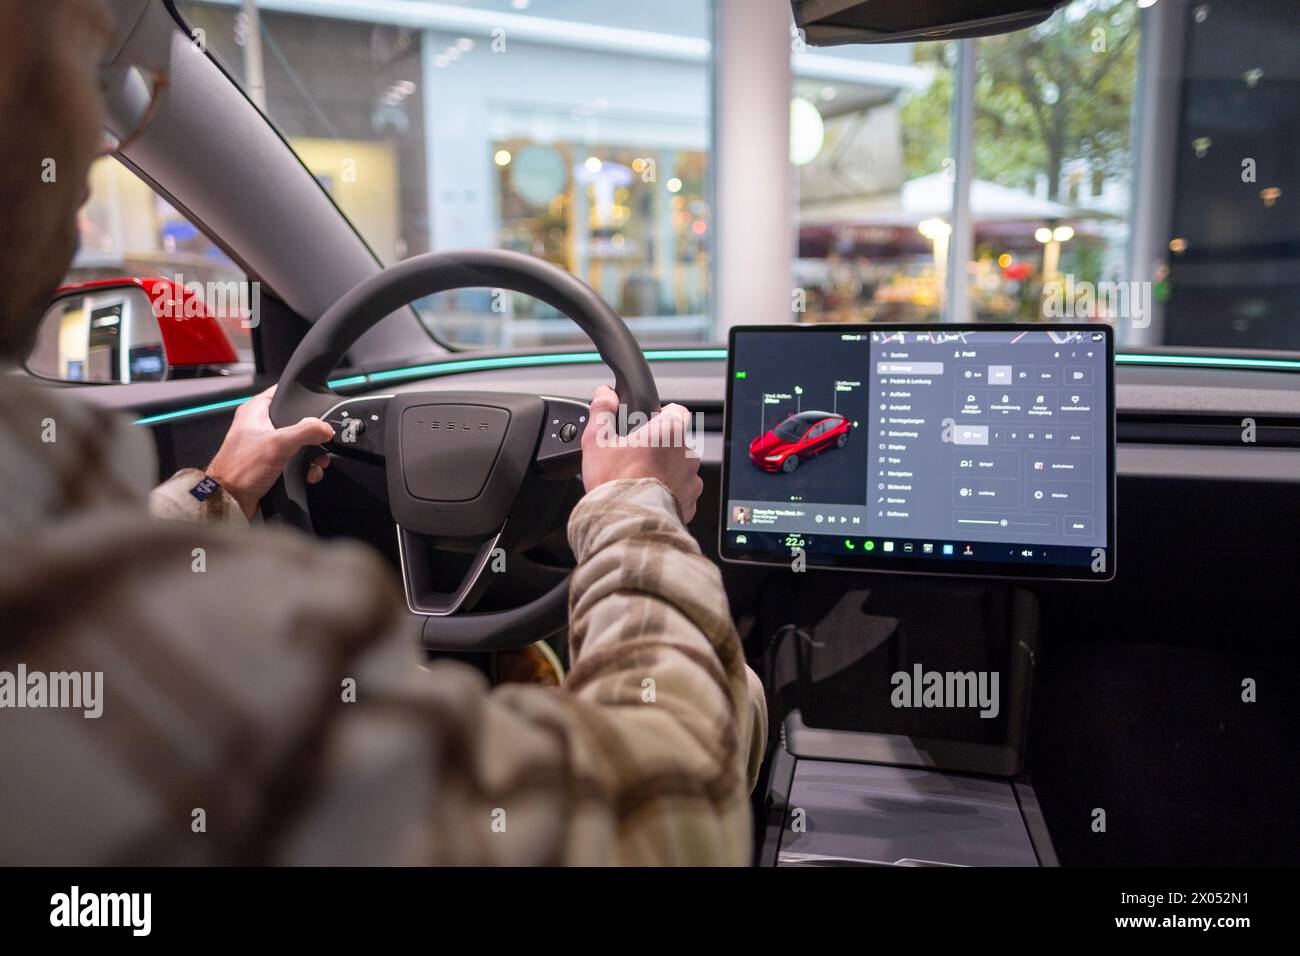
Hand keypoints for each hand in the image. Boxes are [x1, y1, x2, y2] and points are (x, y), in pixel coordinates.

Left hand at [205, 385, 334, 517]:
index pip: (282, 393)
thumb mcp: (277, 444)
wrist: (230, 501)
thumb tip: (326, 428)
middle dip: (313, 434)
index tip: (318, 407)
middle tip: (322, 441)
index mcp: (255, 411)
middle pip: (296, 420)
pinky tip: (308, 474)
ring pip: (299, 442)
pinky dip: (305, 467)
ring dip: (312, 454)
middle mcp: (259, 426)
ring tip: (317, 463)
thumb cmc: (240, 471)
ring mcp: (265, 445)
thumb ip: (305, 431)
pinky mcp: (270, 464)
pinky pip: (295, 460)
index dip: (301, 397)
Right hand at [581, 385, 703, 522]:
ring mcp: (692, 480)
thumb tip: (604, 395)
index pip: (676, 411)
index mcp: (670, 432)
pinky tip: (648, 497)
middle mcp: (688, 454)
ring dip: (665, 471)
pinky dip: (668, 493)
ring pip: (680, 468)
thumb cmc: (615, 483)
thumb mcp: (598, 441)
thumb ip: (602, 412)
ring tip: (640, 480)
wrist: (627, 524)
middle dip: (659, 448)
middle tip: (635, 458)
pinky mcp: (691, 503)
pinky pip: (681, 492)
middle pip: (676, 442)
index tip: (647, 425)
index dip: (661, 415)